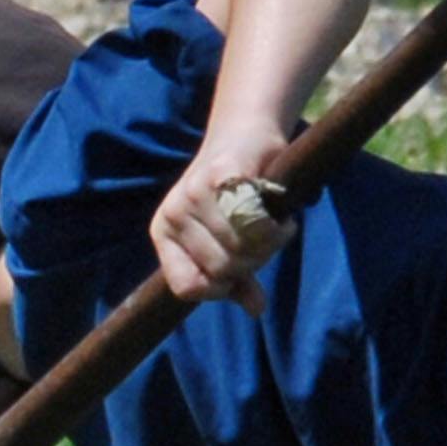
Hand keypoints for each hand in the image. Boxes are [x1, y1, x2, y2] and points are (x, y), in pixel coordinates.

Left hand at [147, 121, 294, 305]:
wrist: (245, 135)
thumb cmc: (233, 195)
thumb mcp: (229, 241)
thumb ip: (238, 279)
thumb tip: (256, 310)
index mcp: (164, 233)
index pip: (186, 286)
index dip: (218, 289)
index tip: (240, 275)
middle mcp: (173, 213)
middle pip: (220, 269)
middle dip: (252, 264)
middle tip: (267, 245)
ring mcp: (193, 193)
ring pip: (239, 248)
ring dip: (269, 246)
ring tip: (276, 229)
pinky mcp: (221, 176)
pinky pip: (255, 224)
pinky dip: (277, 229)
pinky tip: (282, 218)